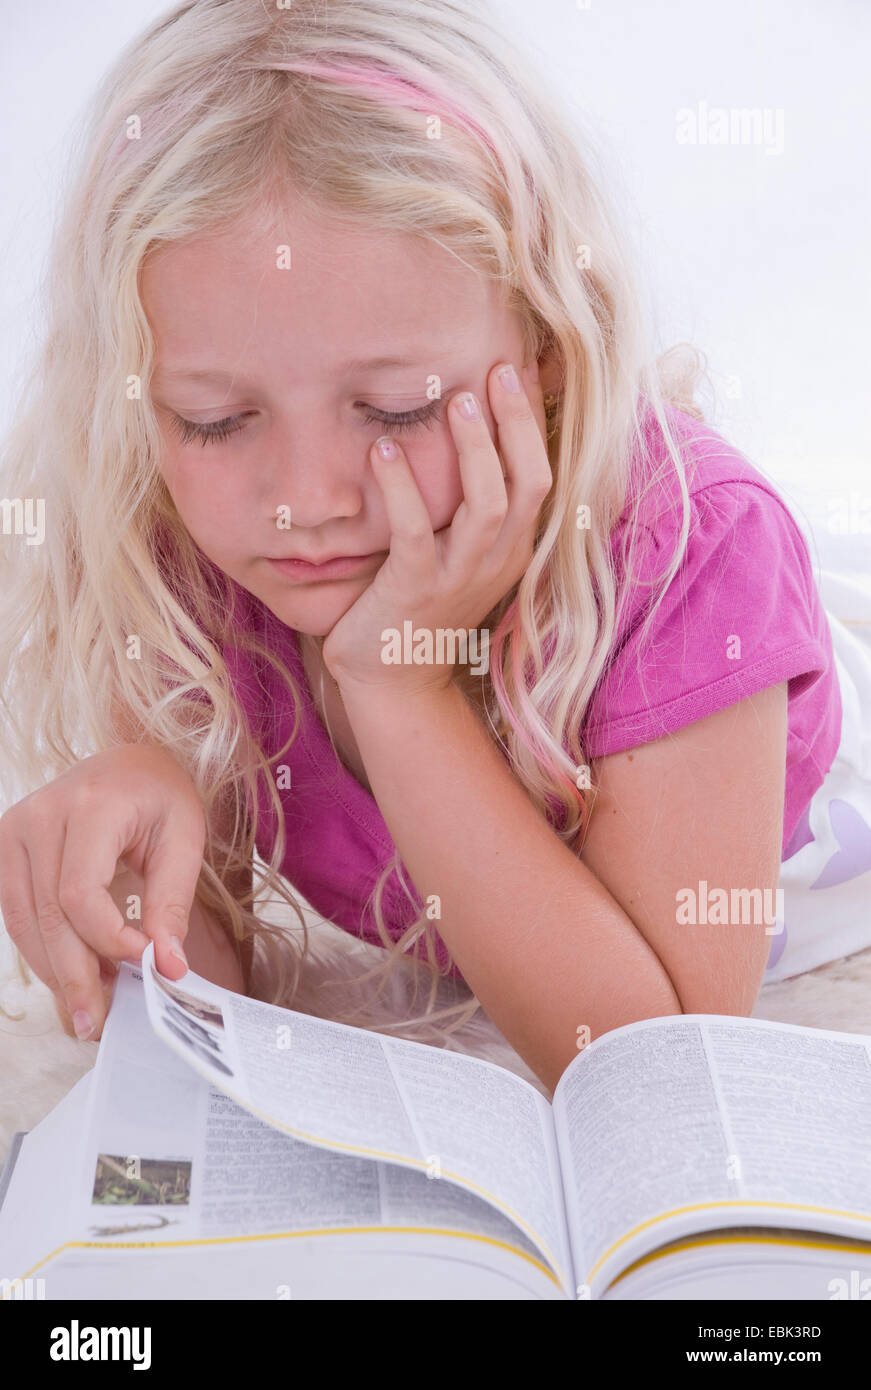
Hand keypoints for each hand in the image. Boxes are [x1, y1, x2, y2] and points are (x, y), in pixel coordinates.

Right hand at [0, 744, 206, 1040]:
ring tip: (90, 1004)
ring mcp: (15, 831)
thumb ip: (172, 902)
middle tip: (97, 1022)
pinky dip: (42, 949)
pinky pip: (15, 911)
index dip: (107, 939)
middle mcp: (40, 816)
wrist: (131, 764)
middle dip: (74, 974)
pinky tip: (71, 975)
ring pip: (24, 920)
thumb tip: (167, 966)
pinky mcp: (6, 848)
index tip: (145, 965)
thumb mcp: (185, 840)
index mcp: (90, 805)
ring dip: (55, 970)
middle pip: (48, 914)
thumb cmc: (162, 797)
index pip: (79, 893)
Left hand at [321, 359, 552, 694]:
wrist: (393, 682)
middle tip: (497, 369)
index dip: (533, 422)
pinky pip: (415, 533)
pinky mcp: (416, 589)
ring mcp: (461, 577)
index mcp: (512, 548)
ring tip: (457, 400)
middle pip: (530, 481)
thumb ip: (465, 508)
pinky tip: (382, 451)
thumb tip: (461, 437)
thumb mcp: (455, 555)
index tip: (520, 368)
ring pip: (489, 504)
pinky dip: (401, 488)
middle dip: (518, 423)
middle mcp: (498, 560)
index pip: (540, 474)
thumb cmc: (417, 610)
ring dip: (476, 449)